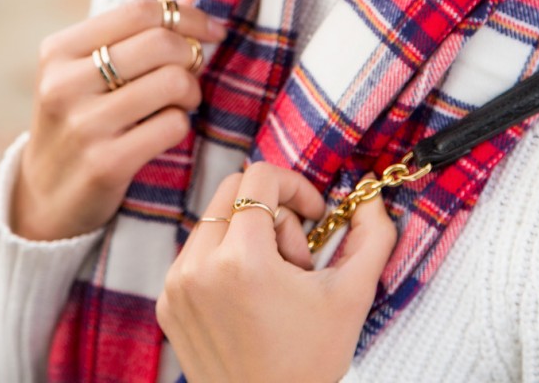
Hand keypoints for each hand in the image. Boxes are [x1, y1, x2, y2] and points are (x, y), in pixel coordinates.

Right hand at [11, 0, 226, 240]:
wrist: (45, 197)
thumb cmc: (81, 117)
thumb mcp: (90, 71)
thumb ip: (137, 33)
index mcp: (59, 50)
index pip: (140, 12)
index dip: (187, 16)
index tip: (213, 30)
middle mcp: (64, 84)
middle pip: (161, 43)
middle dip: (192, 54)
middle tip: (193, 71)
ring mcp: (83, 125)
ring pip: (173, 82)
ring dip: (191, 91)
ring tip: (181, 101)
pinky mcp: (105, 163)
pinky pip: (173, 125)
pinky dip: (181, 124)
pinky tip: (166, 130)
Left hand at [156, 162, 396, 382]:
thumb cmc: (310, 362)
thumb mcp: (352, 295)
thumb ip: (373, 234)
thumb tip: (371, 191)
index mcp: (241, 259)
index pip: (259, 176)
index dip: (295, 185)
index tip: (315, 215)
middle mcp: (198, 266)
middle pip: (233, 188)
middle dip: (271, 208)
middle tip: (296, 253)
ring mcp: (176, 284)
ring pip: (215, 217)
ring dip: (249, 233)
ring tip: (274, 281)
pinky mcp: (166, 301)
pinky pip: (196, 250)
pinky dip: (225, 257)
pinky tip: (249, 298)